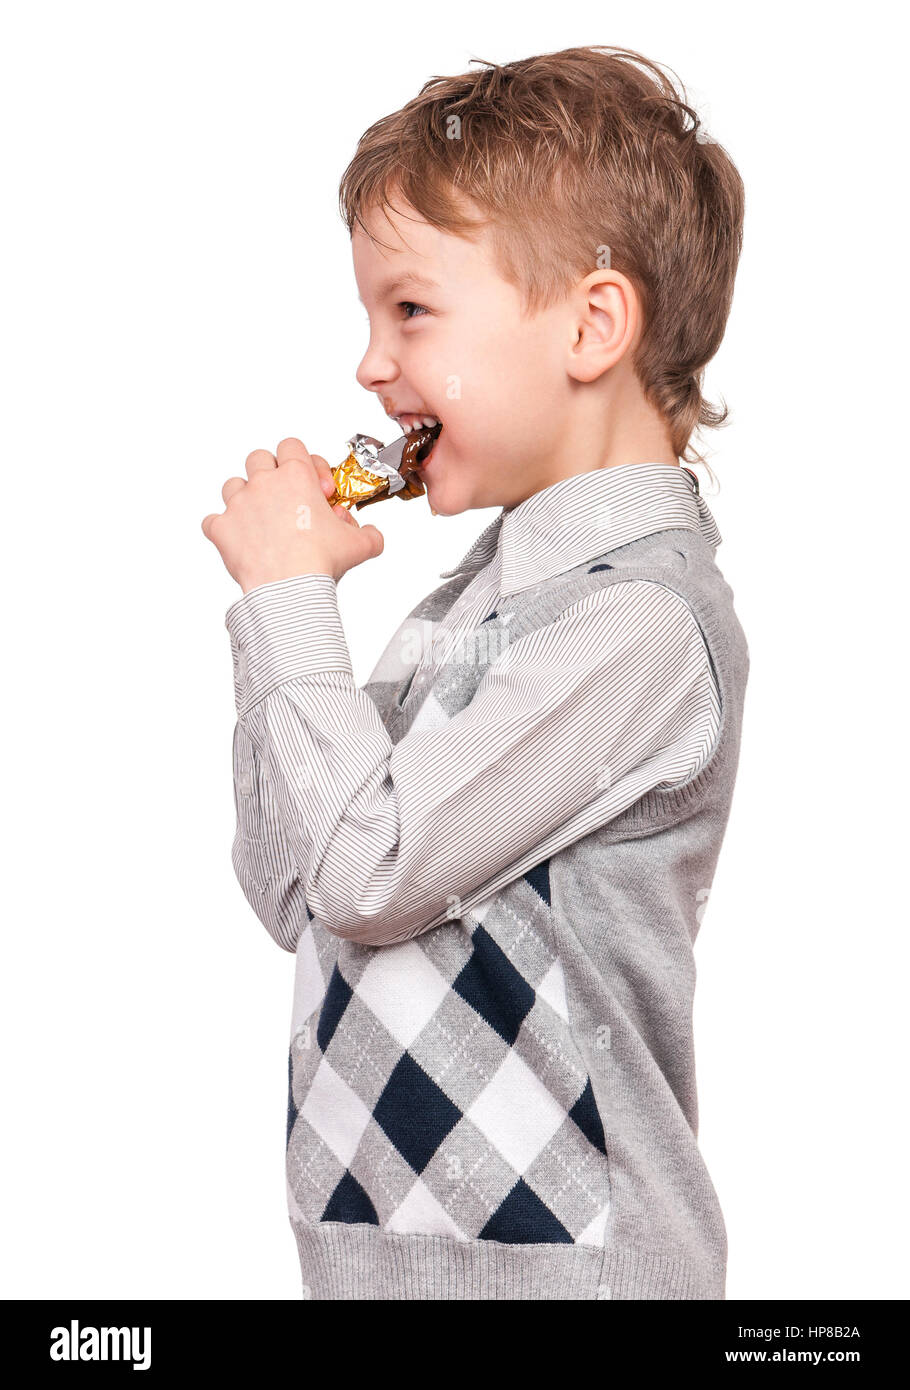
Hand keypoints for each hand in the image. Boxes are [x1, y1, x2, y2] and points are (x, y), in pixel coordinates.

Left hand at [201, 436, 383, 590]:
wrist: (290, 588)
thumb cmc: (319, 562)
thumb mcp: (361, 544)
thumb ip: (370, 534)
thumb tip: (371, 536)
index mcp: (296, 476)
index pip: (292, 446)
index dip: (305, 464)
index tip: (316, 489)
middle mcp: (263, 484)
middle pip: (258, 458)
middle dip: (271, 474)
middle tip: (286, 498)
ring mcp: (238, 505)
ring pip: (232, 484)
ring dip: (245, 497)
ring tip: (261, 519)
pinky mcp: (221, 529)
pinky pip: (212, 521)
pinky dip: (223, 529)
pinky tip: (238, 540)